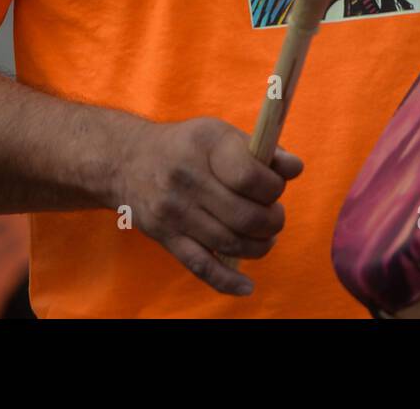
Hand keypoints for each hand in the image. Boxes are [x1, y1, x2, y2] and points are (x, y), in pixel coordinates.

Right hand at [112, 117, 303, 295]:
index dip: (274, 187)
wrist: (125, 161)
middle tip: (274, 217)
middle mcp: (187, 178)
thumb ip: (259, 149)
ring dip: (259, 246)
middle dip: (272, 221)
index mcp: (205, 145)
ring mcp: (174, 211)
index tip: (276, 187)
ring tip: (265, 238)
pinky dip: (227, 281)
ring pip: (230, 242)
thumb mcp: (218, 133)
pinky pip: (200, 266)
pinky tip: (247, 286)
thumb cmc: (185, 146)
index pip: (250, 176)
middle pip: (245, 216)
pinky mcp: (166, 237)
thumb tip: (295, 168)